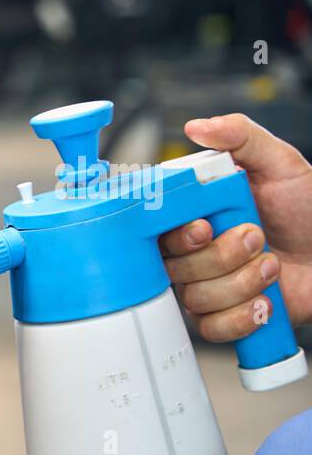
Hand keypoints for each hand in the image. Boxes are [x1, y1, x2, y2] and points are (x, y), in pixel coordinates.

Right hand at [159, 114, 311, 340]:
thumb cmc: (309, 211)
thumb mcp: (281, 164)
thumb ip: (241, 137)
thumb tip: (197, 126)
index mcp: (195, 218)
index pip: (157, 232)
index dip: (178, 234)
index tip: (205, 227)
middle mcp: (193, 255)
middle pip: (174, 268)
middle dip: (221, 256)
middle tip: (256, 237)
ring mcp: (205, 288)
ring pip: (196, 298)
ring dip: (241, 284)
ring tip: (272, 266)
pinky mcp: (223, 319)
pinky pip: (212, 328)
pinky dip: (242, 316)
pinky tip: (265, 300)